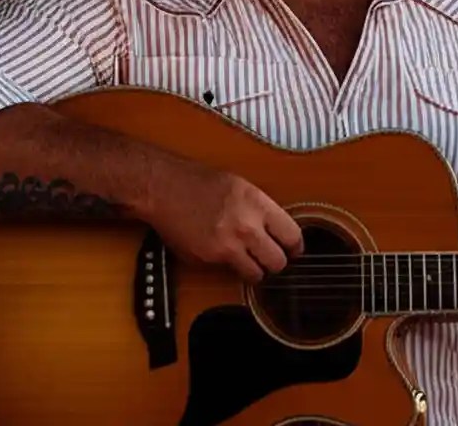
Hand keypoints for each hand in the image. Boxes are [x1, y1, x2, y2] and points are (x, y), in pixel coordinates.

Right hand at [144, 165, 302, 283]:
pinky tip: (221, 253)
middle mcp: (246, 226)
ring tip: (247, 260)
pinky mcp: (209, 258)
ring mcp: (228, 245)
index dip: (294, 247)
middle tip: (269, 258)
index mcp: (257, 203)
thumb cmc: (198, 182)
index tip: (293, 250)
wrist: (163, 189)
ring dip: (254, 270)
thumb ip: (260, 209)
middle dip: (276, 262)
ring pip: (257, 274)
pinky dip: (228, 268)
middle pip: (279, 261)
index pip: (292, 236)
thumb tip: (278, 232)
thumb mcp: (240, 186)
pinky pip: (229, 272)